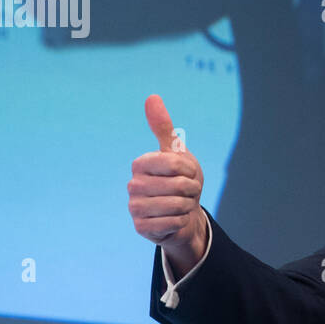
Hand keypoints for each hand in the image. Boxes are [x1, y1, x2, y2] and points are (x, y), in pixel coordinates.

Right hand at [128, 94, 207, 276]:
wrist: (182, 214)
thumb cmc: (181, 180)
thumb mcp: (178, 153)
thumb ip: (164, 128)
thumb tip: (152, 97)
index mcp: (140, 164)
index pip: (174, 163)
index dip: (190, 170)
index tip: (188, 173)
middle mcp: (133, 185)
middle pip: (177, 186)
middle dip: (191, 190)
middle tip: (187, 192)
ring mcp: (134, 207)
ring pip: (174, 206)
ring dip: (187, 206)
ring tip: (183, 204)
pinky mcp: (140, 227)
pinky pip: (171, 223)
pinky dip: (180, 222)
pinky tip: (176, 220)